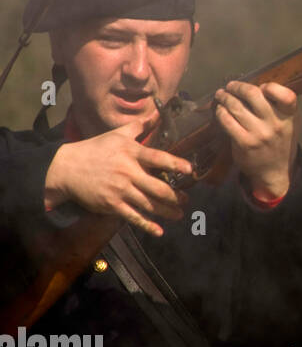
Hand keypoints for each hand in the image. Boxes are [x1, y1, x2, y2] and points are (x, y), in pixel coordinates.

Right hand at [43, 117, 192, 236]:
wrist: (65, 168)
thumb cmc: (94, 149)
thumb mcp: (115, 135)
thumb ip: (137, 127)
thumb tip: (155, 115)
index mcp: (131, 153)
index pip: (158, 158)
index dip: (176, 164)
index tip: (190, 170)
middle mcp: (128, 172)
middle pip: (158, 187)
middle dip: (176, 195)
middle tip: (187, 199)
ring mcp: (120, 190)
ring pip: (149, 204)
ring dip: (167, 211)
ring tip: (179, 213)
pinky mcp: (111, 204)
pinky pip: (133, 217)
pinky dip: (147, 225)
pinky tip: (159, 231)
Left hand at [213, 81, 298, 198]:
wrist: (275, 171)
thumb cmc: (280, 142)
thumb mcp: (289, 123)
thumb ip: (279, 106)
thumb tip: (256, 87)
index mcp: (290, 116)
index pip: (286, 95)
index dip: (271, 87)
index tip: (261, 87)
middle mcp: (276, 124)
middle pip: (253, 94)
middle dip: (237, 86)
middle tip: (230, 86)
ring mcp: (259, 134)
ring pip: (235, 106)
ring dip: (224, 97)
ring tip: (221, 95)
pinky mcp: (243, 143)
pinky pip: (227, 121)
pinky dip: (221, 112)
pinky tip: (220, 110)